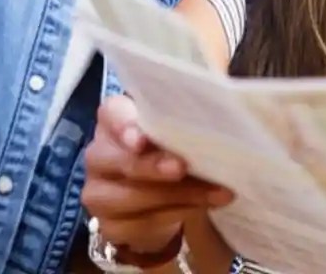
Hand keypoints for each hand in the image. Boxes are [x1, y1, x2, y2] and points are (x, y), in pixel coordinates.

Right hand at [81, 95, 234, 255]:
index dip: (124, 124)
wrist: (165, 200)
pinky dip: (176, 214)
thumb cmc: (175, 151)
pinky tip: (203, 206)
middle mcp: (100, 155)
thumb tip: (225, 100)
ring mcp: (100, 192)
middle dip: (152, 165)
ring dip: (177, 194)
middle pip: (118, 159)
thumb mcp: (184, 129)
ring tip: (217, 191)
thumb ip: (191, 115)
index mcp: (116, 120)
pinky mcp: (110, 225)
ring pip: (130, 196)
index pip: (111, 113)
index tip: (142, 138)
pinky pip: (140, 223)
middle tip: (181, 167)